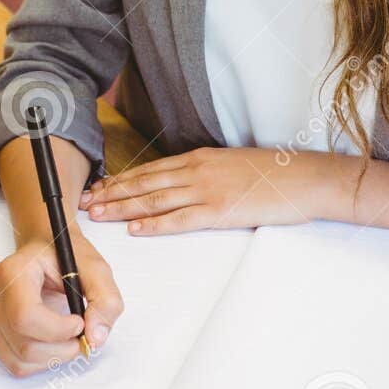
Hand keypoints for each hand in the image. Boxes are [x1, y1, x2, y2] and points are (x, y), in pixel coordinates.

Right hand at [0, 228, 123, 376]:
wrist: (42, 249)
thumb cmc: (63, 256)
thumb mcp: (95, 268)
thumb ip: (104, 300)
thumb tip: (95, 338)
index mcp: (12, 272)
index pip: (26, 316)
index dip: (58, 330)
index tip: (79, 321)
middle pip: (24, 345)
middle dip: (62, 348)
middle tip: (81, 333)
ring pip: (20, 360)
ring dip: (53, 357)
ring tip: (68, 337)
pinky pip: (15, 363)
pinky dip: (40, 361)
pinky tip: (52, 341)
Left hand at [78, 146, 321, 234]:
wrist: (305, 177)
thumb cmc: (275, 174)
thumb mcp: (233, 164)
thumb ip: (207, 172)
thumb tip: (186, 183)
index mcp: (200, 157)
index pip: (150, 169)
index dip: (121, 179)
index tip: (98, 186)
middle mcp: (197, 170)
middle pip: (144, 183)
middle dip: (111, 193)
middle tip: (83, 202)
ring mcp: (207, 189)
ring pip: (155, 199)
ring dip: (123, 208)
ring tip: (97, 215)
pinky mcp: (220, 210)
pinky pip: (180, 219)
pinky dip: (155, 225)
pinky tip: (135, 230)